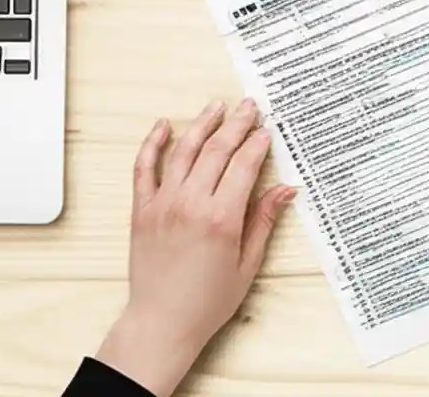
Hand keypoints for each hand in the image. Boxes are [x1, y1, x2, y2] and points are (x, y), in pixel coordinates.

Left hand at [96, 99, 294, 396]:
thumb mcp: (246, 264)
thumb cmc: (207, 301)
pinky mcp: (142, 210)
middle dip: (236, 125)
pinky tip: (164, 125)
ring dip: (202, 124)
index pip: (244, 166)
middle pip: (216, 150)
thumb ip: (263, 221)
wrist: (162, 321)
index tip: (266, 129)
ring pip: (184, 151)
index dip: (257, 144)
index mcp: (222, 218)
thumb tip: (286, 190)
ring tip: (216, 106)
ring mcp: (163, 203)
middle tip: (248, 107)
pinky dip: (153, 143)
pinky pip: (144, 167)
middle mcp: (191, 204)